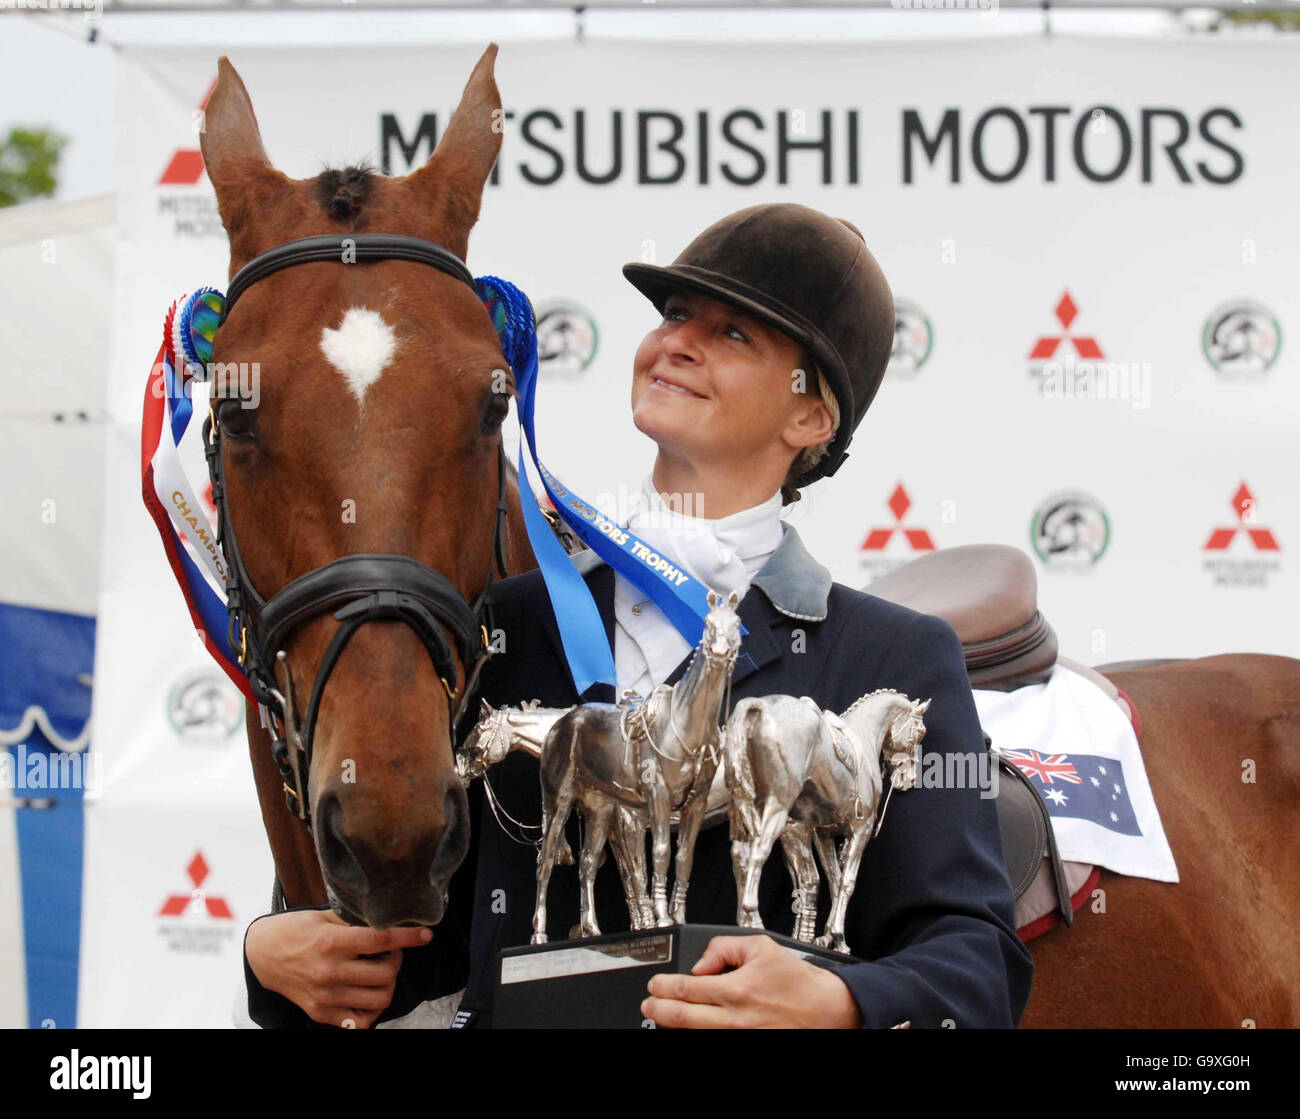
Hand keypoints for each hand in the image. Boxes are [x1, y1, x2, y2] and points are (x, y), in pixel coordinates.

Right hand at [244, 909, 430, 1028]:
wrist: (263, 956)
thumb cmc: (295, 930)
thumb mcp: (323, 916)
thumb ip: (355, 919)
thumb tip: (389, 915)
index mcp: (331, 943)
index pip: (380, 941)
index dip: (408, 937)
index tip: (426, 934)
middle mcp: (330, 972)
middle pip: (386, 974)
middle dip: (397, 960)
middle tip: (390, 951)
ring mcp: (326, 997)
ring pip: (380, 999)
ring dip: (388, 983)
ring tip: (378, 969)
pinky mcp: (322, 1014)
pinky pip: (362, 1020)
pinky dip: (372, 1007)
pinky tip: (366, 990)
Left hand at [640, 934, 861, 1028]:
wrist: (827, 1011)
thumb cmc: (798, 982)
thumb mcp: (761, 946)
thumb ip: (724, 948)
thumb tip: (701, 965)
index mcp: (736, 989)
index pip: (685, 988)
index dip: (663, 986)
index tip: (655, 984)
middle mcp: (735, 1018)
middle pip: (681, 1017)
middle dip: (658, 1010)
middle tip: (648, 1004)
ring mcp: (740, 1037)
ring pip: (695, 1034)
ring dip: (673, 1025)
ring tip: (662, 1016)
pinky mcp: (749, 1045)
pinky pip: (716, 1042)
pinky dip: (698, 1035)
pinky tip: (690, 1029)